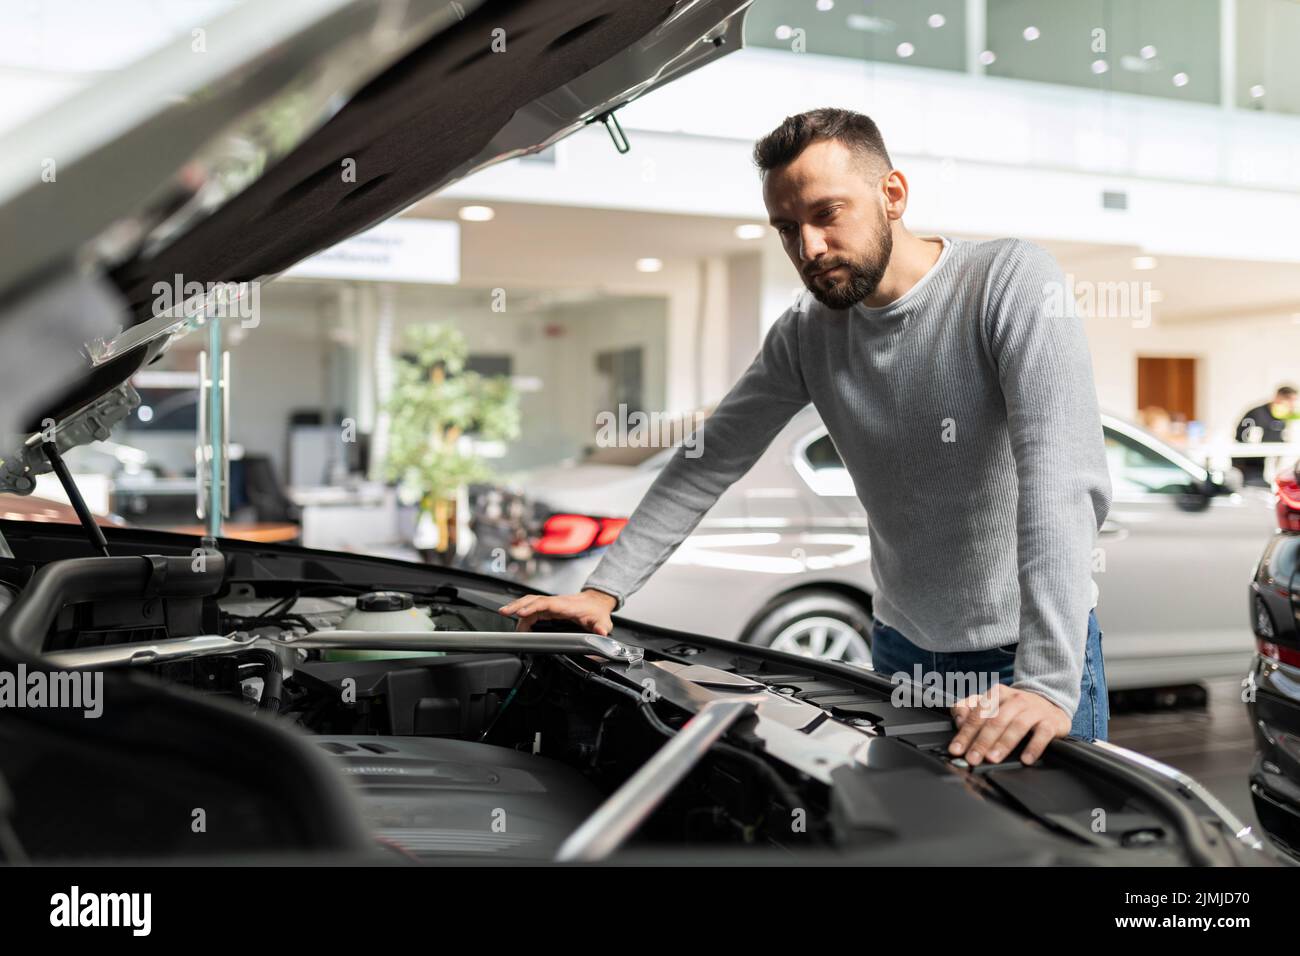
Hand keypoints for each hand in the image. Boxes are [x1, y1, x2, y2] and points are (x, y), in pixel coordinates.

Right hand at [497, 589, 616, 635]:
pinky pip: (532, 607)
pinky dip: (522, 612)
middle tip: (504, 612)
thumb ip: (601, 627)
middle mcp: (556, 602)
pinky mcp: (548, 608)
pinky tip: (516, 620)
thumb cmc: (596, 611)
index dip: (534, 607)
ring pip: (530, 602)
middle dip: (518, 605)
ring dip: (516, 606)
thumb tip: (601, 632)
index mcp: (566, 605)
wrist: (597, 602)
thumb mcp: (602, 621)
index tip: (522, 613)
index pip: (547, 604)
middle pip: (533, 600)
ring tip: (503, 613)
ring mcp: (551, 604)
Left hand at [947, 683, 1070, 765]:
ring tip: (993, 758)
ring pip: (1017, 726)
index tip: (957, 749)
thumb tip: (959, 721)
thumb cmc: (1014, 708)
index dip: (965, 733)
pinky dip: (1034, 747)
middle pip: (995, 720)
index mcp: (997, 694)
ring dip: (1003, 743)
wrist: (1049, 704)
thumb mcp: (992, 704)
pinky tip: (1025, 759)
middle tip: (972, 758)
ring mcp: (1034, 710)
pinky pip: (1043, 734)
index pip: (978, 714)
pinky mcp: (1051, 721)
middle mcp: (1016, 699)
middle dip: (981, 741)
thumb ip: (969, 709)